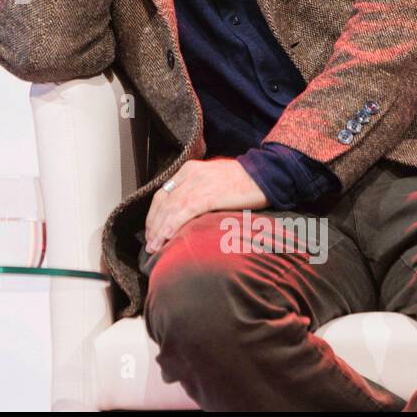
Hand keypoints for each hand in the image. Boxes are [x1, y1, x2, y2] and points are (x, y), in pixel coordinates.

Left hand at [144, 157, 269, 253]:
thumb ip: (198, 191)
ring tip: (154, 247)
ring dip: (159, 229)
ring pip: (170, 208)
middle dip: (153, 224)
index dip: (154, 214)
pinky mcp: (209, 194)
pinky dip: (172, 225)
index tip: (151, 230)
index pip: (163, 193)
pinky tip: (167, 237)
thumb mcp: (214, 180)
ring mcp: (199, 184)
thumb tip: (186, 213)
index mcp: (189, 170)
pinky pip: (184, 211)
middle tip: (149, 244)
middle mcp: (190, 174)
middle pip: (162, 201)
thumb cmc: (244, 181)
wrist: (267, 174)